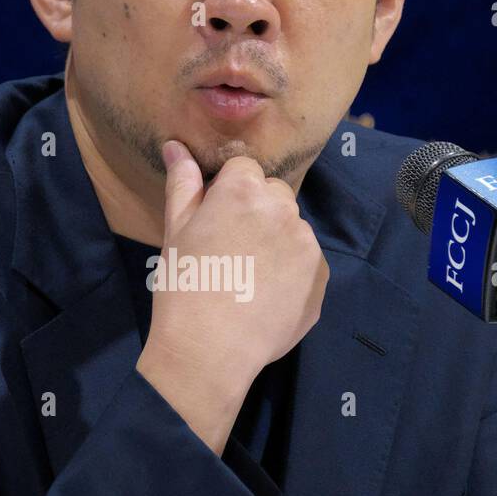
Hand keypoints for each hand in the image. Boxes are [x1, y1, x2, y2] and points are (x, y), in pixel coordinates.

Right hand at [136, 140, 328, 454]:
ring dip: (276, 241)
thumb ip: (183, 183)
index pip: (244, 168)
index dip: (228, 192)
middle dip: (257, 212)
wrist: (210, 350)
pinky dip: (292, 272)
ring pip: (292, 228)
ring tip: (248, 277)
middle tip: (231, 250)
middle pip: (274, 194)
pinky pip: (307, 261)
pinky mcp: (321, 275)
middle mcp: (282, 207)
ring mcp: (306, 242)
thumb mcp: (176, 230)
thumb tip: (177, 145)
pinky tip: (266, 295)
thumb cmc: (185, 286)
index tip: (215, 221)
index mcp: (243, 189)